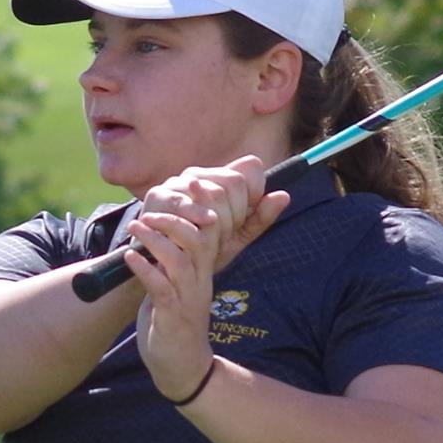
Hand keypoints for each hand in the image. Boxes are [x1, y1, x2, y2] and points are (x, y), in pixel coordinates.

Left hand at [123, 156, 289, 399]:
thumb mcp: (180, 284)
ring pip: (180, 260)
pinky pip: (160, 288)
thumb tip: (163, 228)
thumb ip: (176, 257)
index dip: (202, 205)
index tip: (187, 184)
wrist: (182, 367)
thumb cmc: (176, 321)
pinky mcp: (171, 316)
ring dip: (156, 241)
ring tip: (136, 228)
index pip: (212, 229)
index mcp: (203, 270)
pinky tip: (129, 258)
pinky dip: (144, 270)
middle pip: (200, 238)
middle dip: (177, 218)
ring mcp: (187, 298)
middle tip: (151, 207)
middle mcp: (200, 280)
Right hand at [135, 156, 290, 274]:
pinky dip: (195, 216)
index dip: (250, 202)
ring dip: (218, 219)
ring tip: (212, 235)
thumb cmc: (202, 250)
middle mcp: (198, 175)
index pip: (248, 174)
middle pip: (232, 183)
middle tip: (224, 236)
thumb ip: (259, 218)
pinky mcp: (158, 196)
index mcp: (217, 179)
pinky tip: (200, 226)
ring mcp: (177, 183)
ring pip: (211, 191)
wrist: (165, 268)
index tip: (240, 224)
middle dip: (234, 215)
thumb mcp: (236, 238)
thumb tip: (284, 195)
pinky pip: (185, 202)